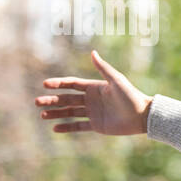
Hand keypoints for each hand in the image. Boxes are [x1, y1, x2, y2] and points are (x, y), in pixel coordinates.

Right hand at [35, 50, 151, 134]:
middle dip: (52, 100)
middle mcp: (92, 100)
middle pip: (67, 99)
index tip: (46, 84)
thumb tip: (92, 52)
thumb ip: (103, 68)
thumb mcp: (116, 80)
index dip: (59, 84)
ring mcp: (93, 113)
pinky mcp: (97, 125)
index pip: (72, 84)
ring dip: (56, 113)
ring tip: (42, 115)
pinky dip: (67, 127)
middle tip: (37, 102)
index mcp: (95, 87)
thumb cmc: (131, 96)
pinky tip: (55, 128)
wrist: (142, 116)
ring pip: (70, 113)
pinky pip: (79, 126)